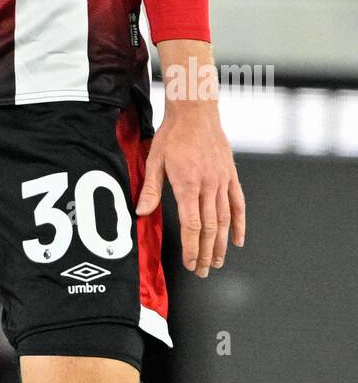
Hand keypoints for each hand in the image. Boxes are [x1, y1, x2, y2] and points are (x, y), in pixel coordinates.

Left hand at [135, 102, 245, 276]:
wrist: (195, 111)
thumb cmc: (173, 134)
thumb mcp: (155, 160)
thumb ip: (151, 189)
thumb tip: (141, 212)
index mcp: (188, 184)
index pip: (191, 225)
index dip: (191, 248)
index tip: (190, 263)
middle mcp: (208, 185)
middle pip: (209, 228)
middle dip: (205, 253)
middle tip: (202, 270)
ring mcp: (222, 181)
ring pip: (225, 220)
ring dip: (221, 244)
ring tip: (217, 261)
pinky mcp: (231, 175)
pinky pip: (238, 204)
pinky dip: (240, 223)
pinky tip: (238, 240)